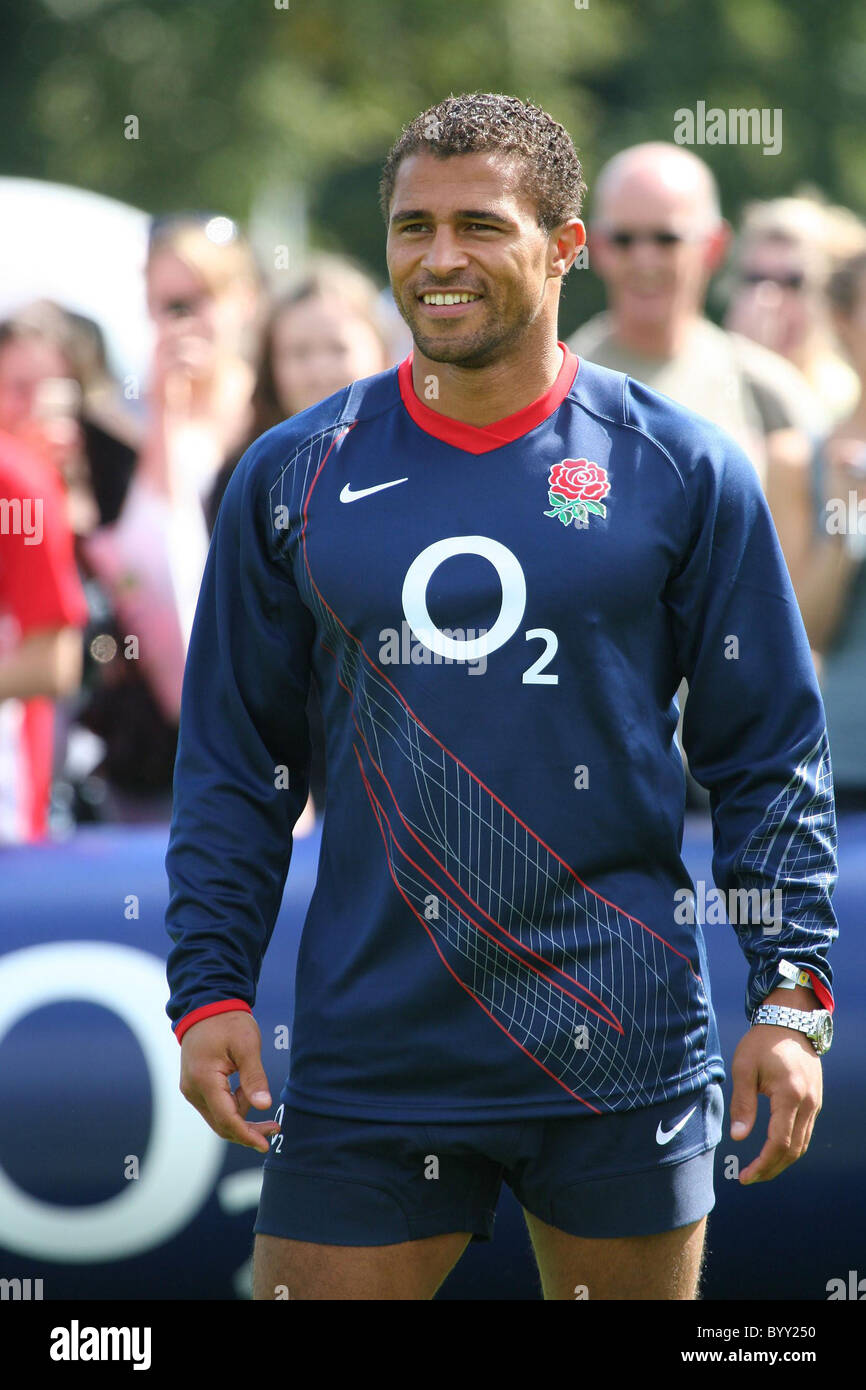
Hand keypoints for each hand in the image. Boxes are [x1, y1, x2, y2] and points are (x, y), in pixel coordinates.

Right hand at [179, 1010, 281, 1152]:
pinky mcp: (195, 1086)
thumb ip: (255, 1078)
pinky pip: (215, 1106)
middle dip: (247, 1130)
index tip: (266, 1143)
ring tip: (258, 1093)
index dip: (247, 1134)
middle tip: (274, 1127)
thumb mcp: (247, 1046)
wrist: (206, 1006)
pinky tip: (245, 1091)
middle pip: (221, 1124)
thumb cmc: (228, 1022)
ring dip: (241, 1116)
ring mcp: (191, 1089)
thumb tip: (263, 1106)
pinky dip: (233, 1106)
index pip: (226, 1119)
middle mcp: (192, 1089)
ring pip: (218, 1117)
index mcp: (204, 1080)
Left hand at [729, 1023, 821, 1183]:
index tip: (744, 1176)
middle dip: (771, 1169)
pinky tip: (774, 1150)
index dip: (763, 1164)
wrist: (789, 1021)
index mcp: (790, 1095)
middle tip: (749, 1177)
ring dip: (782, 1161)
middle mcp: (808, 1103)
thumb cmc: (762, 1042)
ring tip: (759, 1169)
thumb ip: (742, 1104)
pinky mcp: (815, 1101)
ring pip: (803, 1144)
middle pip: (794, 1150)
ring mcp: (815, 1103)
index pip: (779, 1142)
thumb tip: (737, 1137)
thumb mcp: (744, 1068)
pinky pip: (805, 1132)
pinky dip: (791, 1147)